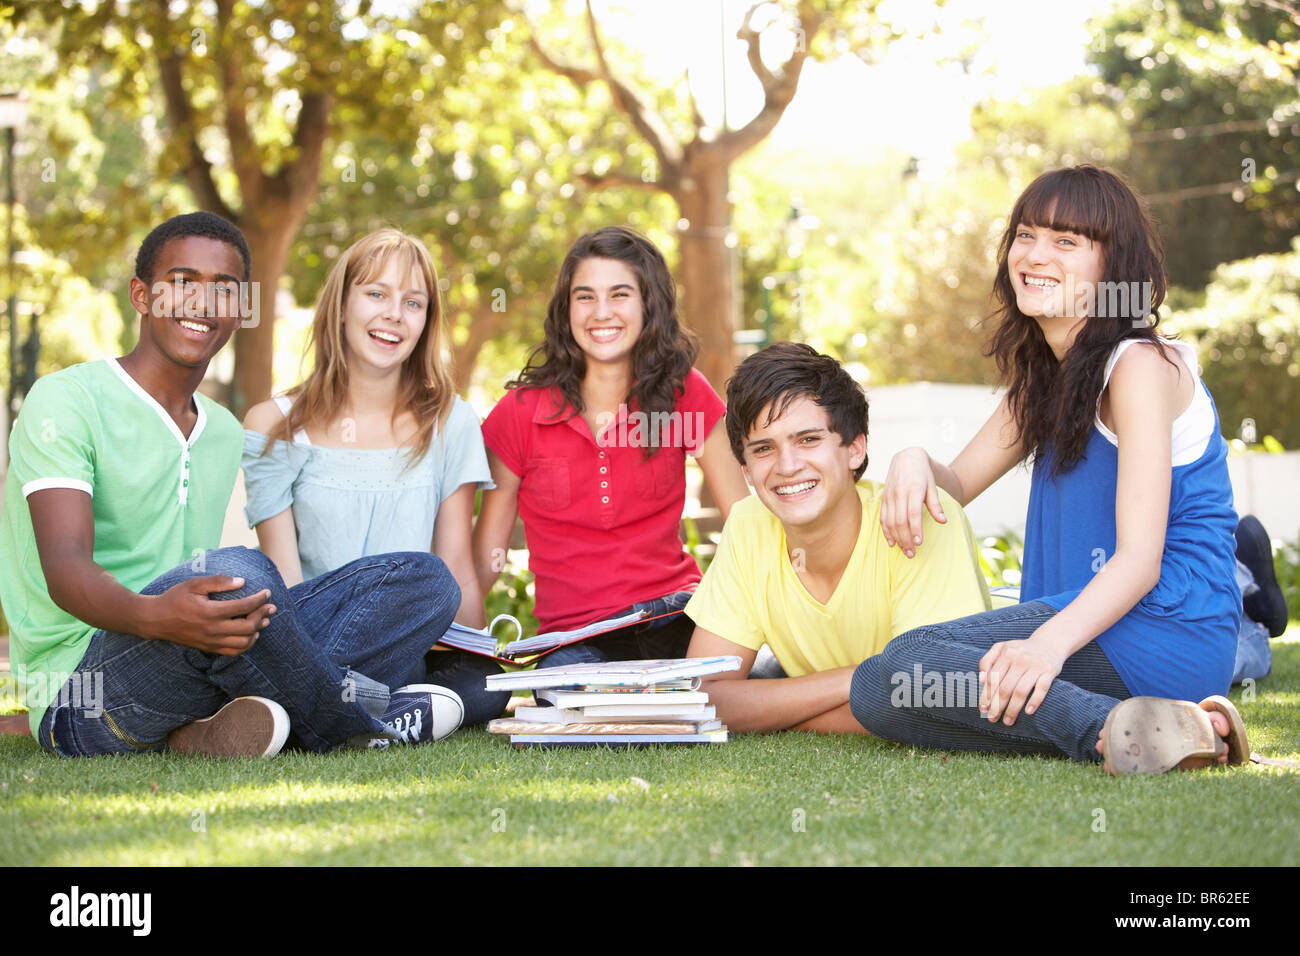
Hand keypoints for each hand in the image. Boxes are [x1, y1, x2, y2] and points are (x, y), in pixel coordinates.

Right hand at [141, 575, 275, 655]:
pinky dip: (246, 644)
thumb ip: (218, 582)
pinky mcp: (209, 648)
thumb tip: (241, 581)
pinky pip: (234, 652)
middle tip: (271, 607)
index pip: (243, 607)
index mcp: (210, 612)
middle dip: (263, 615)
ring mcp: (211, 642)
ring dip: (257, 631)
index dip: (259, 599)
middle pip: (248, 627)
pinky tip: (251, 634)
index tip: (267, 592)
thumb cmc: (175, 598)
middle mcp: (213, 630)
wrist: (155, 620)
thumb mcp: (194, 584)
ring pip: (244, 643)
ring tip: (264, 620)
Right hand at [880, 447, 945, 557]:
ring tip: (904, 551)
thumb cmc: (922, 474)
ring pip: (890, 522)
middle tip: (912, 553)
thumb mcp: (932, 486)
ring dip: (896, 538)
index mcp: (913, 489)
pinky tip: (892, 543)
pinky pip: (883, 518)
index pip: (913, 513)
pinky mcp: (884, 499)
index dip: (915, 529)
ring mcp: (889, 497)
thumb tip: (943, 521)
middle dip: (905, 539)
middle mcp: (899, 494)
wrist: (906, 458)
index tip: (919, 542)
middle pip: (900, 521)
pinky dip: (886, 532)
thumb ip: (935, 504)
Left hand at [979, 633, 1064, 725]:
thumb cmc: (1021, 649)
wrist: (1050, 642)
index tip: (983, 709)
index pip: (993, 678)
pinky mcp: (1049, 671)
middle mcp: (1020, 658)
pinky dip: (1035, 701)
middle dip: (997, 706)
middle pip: (1005, 687)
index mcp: (1007, 653)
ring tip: (1008, 721)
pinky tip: (1028, 712)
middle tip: (992, 718)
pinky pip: (1042, 689)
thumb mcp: (1002, 648)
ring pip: (1021, 691)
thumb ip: (987, 660)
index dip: (987, 695)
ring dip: (1013, 709)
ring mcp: (1036, 665)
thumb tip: (981, 679)